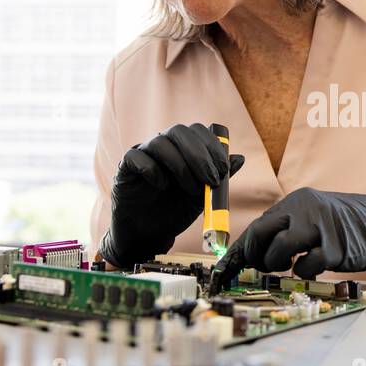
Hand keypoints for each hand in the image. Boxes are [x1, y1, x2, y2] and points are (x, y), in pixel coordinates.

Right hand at [98, 123, 244, 268]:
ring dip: (180, 165)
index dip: (212, 146)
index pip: (198, 131)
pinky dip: (152, 170)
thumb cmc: (175, 211)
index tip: (223, 169)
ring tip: (190, 189)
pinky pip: (135, 157)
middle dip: (199, 154)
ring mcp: (143, 154)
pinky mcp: (125, 167)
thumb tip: (239, 158)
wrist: (149, 234)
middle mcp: (162, 146)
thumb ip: (219, 177)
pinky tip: (163, 186)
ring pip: (159, 142)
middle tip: (210, 179)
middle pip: (179, 131)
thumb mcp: (203, 196)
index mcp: (182, 148)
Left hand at [210, 187, 365, 290]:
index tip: (225, 268)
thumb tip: (255, 251)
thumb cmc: (345, 227)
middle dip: (254, 256)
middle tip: (262, 265)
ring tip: (291, 264)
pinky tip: (314, 266)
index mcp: (298, 200)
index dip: (240, 249)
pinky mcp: (335, 248)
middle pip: (261, 234)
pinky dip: (304, 272)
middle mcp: (305, 209)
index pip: (258, 224)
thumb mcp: (314, 217)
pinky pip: (305, 267)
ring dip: (278, 264)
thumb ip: (288, 228)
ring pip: (279, 250)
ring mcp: (320, 227)